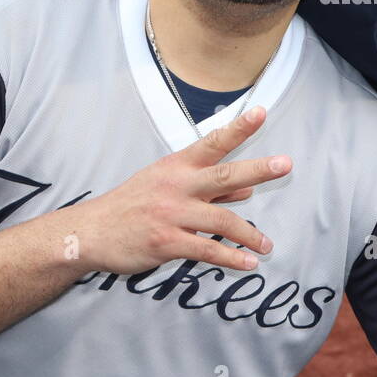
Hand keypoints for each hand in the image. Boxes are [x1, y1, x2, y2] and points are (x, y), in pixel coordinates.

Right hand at [66, 106, 288, 274]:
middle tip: (285, 164)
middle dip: (256, 169)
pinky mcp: (166, 242)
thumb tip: (246, 191)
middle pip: (223, 175)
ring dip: (249, 234)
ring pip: (221, 220)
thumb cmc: (134, 205)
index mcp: (177, 166)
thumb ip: (209, 190)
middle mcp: (177, 185)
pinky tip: (247, 263)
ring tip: (267, 245)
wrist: (91, 232)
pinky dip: (230, 258)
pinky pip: (206, 250)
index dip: (238, 128)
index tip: (261, 113)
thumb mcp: (168, 186)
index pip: (212, 142)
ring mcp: (171, 213)